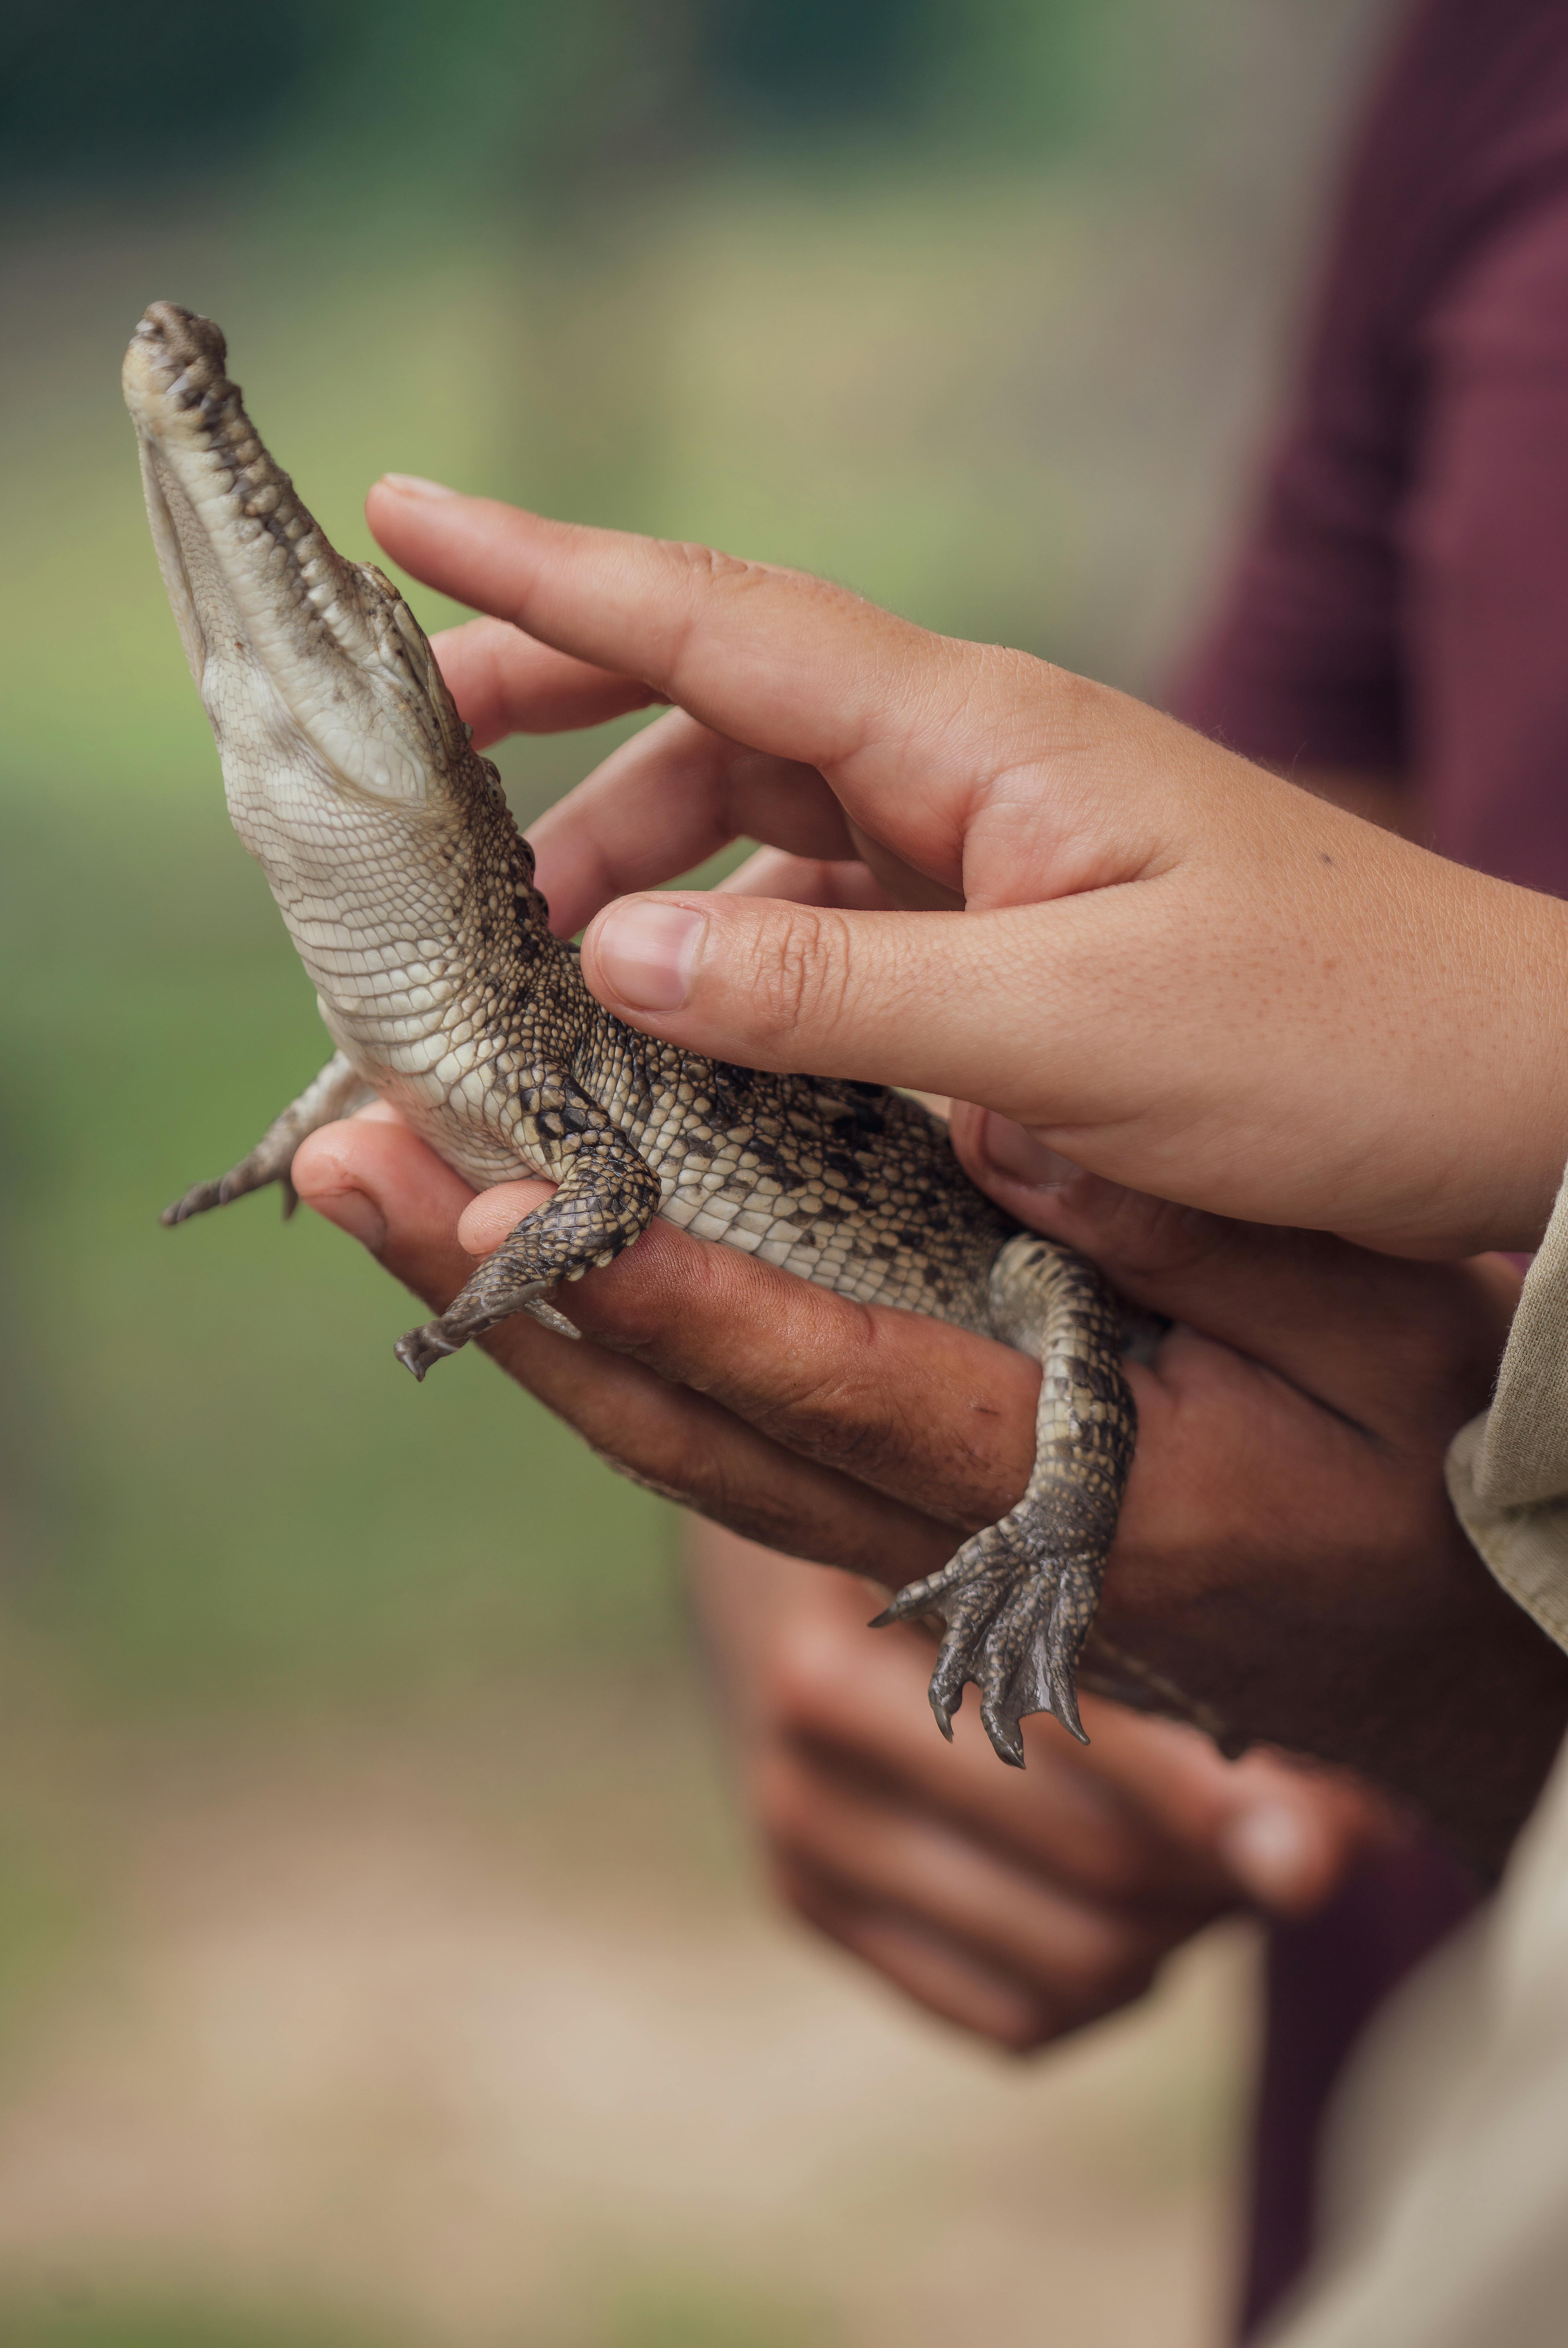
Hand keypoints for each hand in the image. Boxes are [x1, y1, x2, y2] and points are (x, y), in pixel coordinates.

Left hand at [289, 1110, 1567, 1872]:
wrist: (1404, 1647)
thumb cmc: (1411, 1480)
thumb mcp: (1379, 1340)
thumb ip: (1203, 1244)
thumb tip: (1017, 1139)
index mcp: (1064, 1482)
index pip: (828, 1381)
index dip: (661, 1297)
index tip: (506, 1206)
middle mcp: (943, 1534)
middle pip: (686, 1423)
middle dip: (512, 1295)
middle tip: (355, 1163)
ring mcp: (901, 1546)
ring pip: (671, 1444)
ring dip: (519, 1320)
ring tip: (380, 1186)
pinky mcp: (891, 1522)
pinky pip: (718, 1445)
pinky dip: (606, 1355)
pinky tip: (519, 1261)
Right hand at [365, 477, 1567, 1257]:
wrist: (1505, 1090)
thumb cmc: (1335, 1043)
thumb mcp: (1078, 1031)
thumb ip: (843, 994)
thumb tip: (621, 955)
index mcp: (981, 740)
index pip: (718, 620)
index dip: (546, 572)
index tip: (401, 515)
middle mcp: (972, 766)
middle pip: (718, 701)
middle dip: (560, 720)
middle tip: (422, 784)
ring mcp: (992, 845)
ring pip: (763, 814)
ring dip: (643, 863)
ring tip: (544, 960)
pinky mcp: (1012, 927)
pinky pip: (831, 908)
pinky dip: (737, 942)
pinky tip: (684, 1009)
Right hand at [687, 1526, 1386, 2052]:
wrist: (817, 1529)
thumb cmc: (982, 1519)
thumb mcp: (1064, 1543)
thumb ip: (1197, 1659)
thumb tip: (1338, 1859)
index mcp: (870, 1611)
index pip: (1081, 1740)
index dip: (1223, 1798)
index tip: (1344, 1830)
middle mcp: (810, 1724)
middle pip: (1095, 1863)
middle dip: (1222, 1867)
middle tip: (1301, 1833)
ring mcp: (801, 1825)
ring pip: (1070, 1962)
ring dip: (1183, 1929)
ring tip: (1226, 1863)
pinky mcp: (812, 1903)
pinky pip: (1016, 2016)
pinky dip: (1111, 1983)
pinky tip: (1141, 1908)